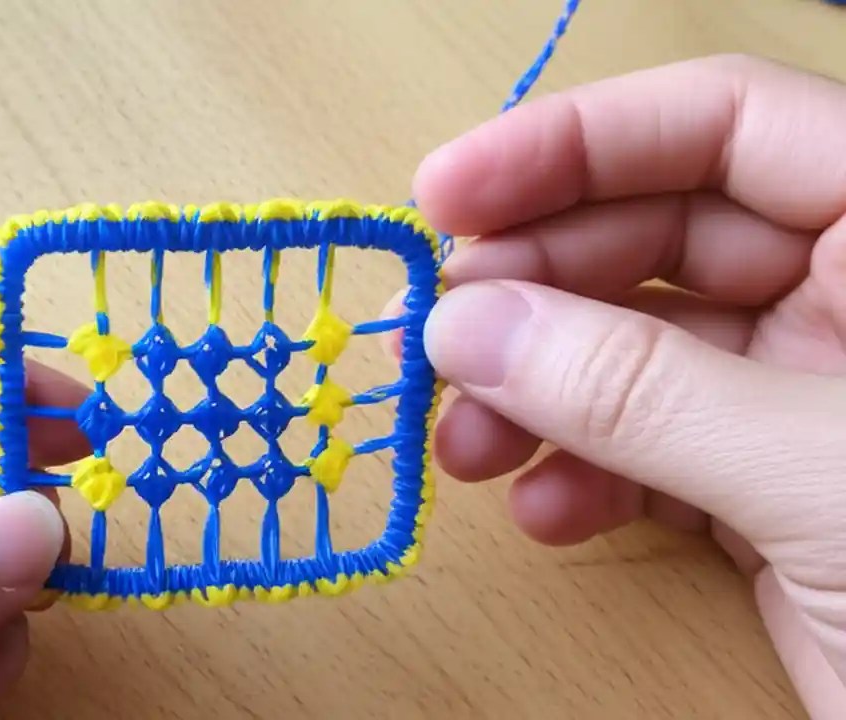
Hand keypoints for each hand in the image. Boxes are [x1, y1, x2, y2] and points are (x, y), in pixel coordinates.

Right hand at [386, 55, 845, 716]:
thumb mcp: (823, 474)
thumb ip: (641, 391)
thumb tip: (467, 325)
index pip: (729, 128)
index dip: (578, 143)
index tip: (450, 192)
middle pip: (656, 240)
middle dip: (535, 287)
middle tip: (439, 333)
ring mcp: (805, 409)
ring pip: (634, 356)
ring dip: (533, 392)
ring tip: (464, 439)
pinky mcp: (769, 502)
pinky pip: (646, 456)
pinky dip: (579, 476)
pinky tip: (542, 509)